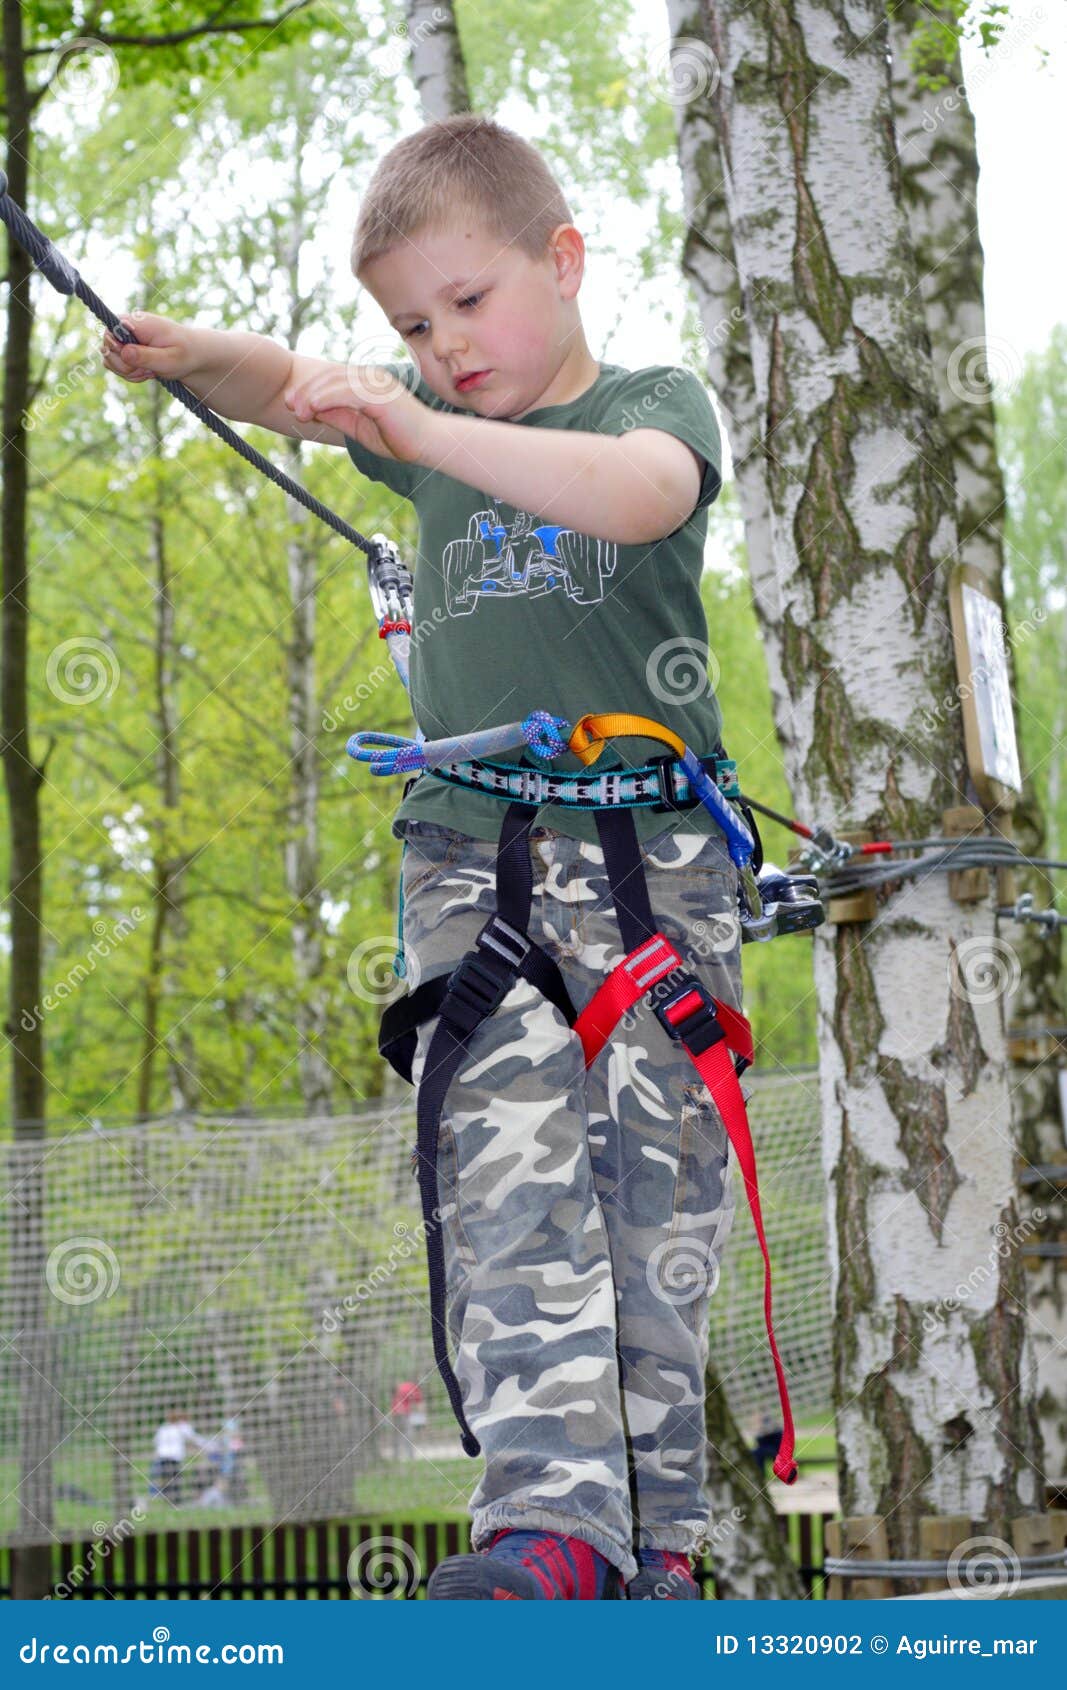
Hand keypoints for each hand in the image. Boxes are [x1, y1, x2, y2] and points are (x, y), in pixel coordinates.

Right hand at [101, 312, 202, 383]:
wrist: (193, 356)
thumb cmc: (185, 354)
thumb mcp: (169, 358)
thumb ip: (146, 356)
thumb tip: (124, 352)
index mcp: (137, 322)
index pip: (109, 330)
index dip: (115, 349)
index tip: (134, 360)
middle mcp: (127, 328)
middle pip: (106, 348)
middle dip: (124, 366)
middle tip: (148, 370)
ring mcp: (125, 340)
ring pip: (109, 360)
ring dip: (128, 373)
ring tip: (150, 371)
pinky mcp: (126, 350)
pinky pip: (116, 366)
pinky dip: (130, 375)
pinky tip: (147, 372)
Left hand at [283, 363, 436, 463]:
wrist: (430, 444)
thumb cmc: (400, 438)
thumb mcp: (359, 428)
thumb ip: (338, 415)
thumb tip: (312, 408)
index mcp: (367, 383)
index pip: (332, 379)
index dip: (309, 388)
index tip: (291, 403)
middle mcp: (371, 377)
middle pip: (329, 376)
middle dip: (305, 389)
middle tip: (288, 405)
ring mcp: (376, 383)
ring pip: (335, 382)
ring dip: (312, 395)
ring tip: (296, 410)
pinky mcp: (379, 394)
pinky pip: (346, 392)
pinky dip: (326, 398)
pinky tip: (311, 407)